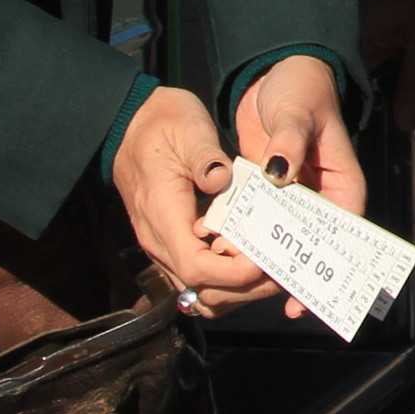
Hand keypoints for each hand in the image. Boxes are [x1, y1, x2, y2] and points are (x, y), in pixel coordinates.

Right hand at [111, 85, 277, 316]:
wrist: (133, 122)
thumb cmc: (164, 124)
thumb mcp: (188, 128)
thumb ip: (205, 157)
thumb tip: (220, 179)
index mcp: (162, 213)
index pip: (196, 266)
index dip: (232, 272)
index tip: (263, 258)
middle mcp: (158, 239)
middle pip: (201, 290)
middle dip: (244, 288)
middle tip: (281, 269)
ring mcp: (161, 245)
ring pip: (199, 290)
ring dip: (236, 288)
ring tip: (271, 267)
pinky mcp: (170, 242)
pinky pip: (197, 276)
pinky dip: (225, 278)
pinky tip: (250, 257)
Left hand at [230, 55, 367, 322]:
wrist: (275, 71)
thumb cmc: (301, 88)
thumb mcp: (298, 112)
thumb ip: (289, 140)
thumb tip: (278, 171)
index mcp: (341, 184)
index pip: (338, 235)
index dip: (321, 268)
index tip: (299, 298)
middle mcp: (318, 196)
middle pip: (306, 244)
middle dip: (283, 269)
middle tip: (259, 293)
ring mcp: (290, 195)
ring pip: (278, 236)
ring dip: (256, 252)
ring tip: (230, 268)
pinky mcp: (265, 189)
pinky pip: (254, 218)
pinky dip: (239, 231)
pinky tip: (217, 243)